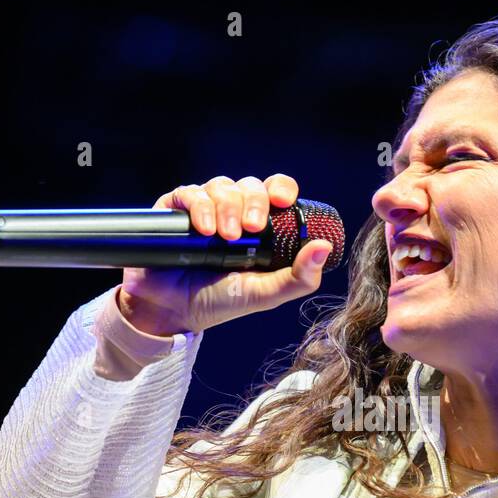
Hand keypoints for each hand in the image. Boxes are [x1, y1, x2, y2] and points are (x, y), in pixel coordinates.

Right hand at [116, 173, 333, 335]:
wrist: (174, 311)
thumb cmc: (220, 301)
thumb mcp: (264, 294)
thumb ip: (298, 278)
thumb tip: (324, 247)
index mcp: (259, 227)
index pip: (275, 192)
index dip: (281, 189)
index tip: (282, 202)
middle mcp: (233, 212)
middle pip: (250, 186)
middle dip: (253, 202)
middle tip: (250, 229)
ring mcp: (205, 208)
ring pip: (222, 186)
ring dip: (227, 207)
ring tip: (225, 236)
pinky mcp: (176, 209)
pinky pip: (191, 192)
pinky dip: (200, 206)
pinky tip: (204, 229)